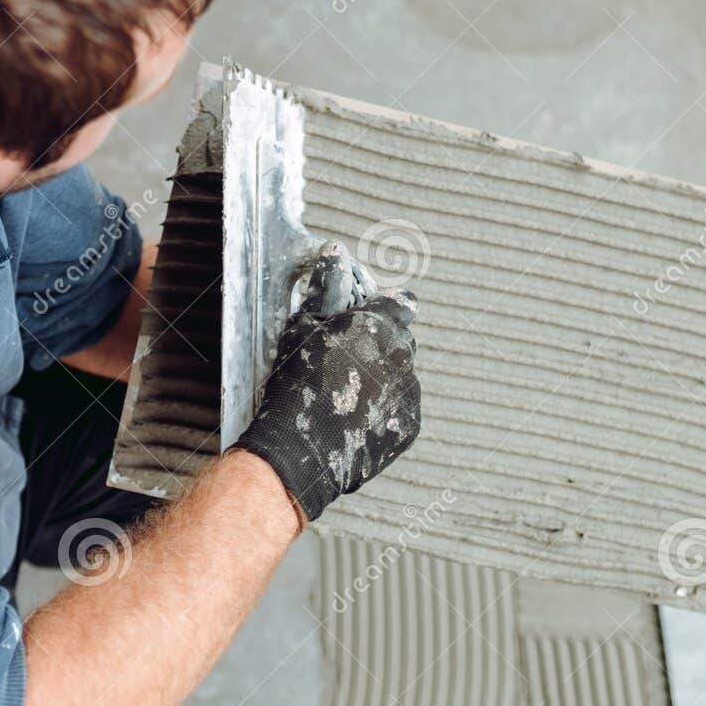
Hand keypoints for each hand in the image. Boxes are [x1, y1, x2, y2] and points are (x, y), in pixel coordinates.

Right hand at [235, 263, 420, 522]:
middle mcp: (404, 356)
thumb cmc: (295, 386)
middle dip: (381, 346)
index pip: (403, 302)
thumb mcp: (302, 329)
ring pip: (403, 376)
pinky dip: (384, 411)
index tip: (368, 320)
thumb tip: (334, 254)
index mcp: (381, 325)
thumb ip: (325, 290)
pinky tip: (355, 419)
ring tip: (347, 398)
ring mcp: (410, 393)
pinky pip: (401, 409)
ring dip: (383, 380)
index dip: (385, 310)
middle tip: (348, 362)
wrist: (301, 451)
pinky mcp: (409, 426)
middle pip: (402, 340)